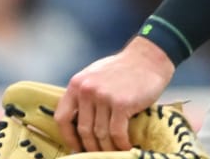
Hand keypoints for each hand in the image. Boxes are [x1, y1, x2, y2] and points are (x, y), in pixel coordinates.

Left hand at [55, 37, 175, 151]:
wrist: (147, 59)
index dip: (68, 137)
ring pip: (100, 134)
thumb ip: (85, 96)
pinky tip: (126, 148)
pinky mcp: (121, 103)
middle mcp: (86, 90)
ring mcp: (103, 96)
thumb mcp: (95, 77)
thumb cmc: (122, 70)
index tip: (76, 147)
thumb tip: (78, 125)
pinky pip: (116, 133)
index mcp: (77, 84)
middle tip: (99, 154)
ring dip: (107, 149)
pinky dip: (121, 144)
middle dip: (91, 147)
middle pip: (83, 130)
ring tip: (114, 153)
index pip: (62, 117)